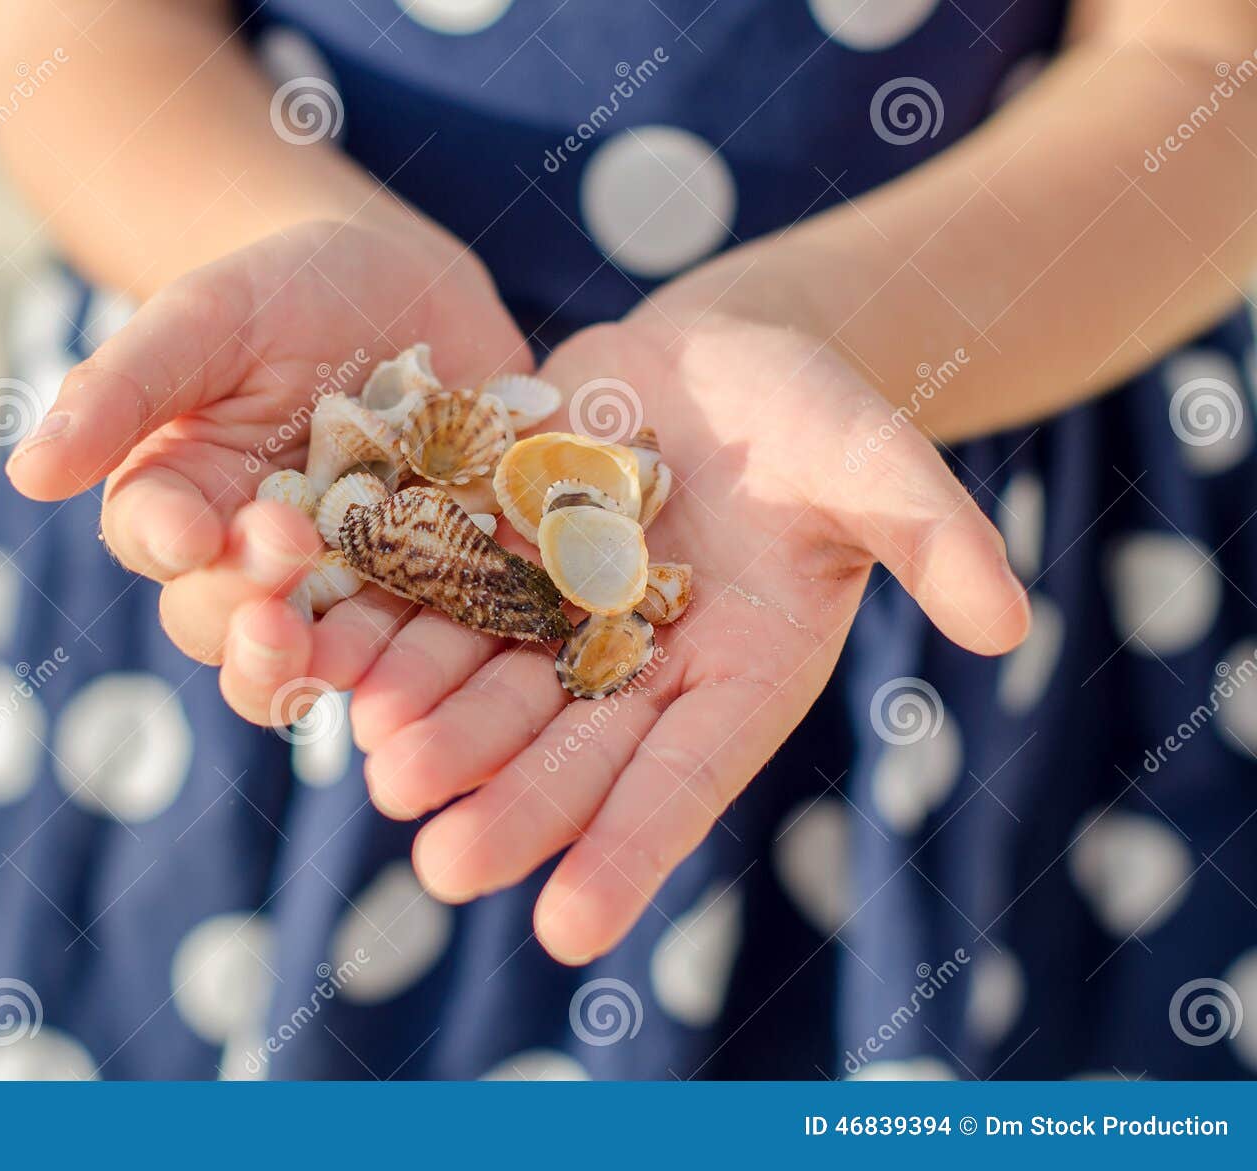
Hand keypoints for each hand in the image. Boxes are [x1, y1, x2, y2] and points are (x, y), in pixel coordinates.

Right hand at [5, 218, 530, 719]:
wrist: (408, 289)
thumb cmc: (285, 293)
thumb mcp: (207, 317)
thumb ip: (124, 388)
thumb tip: (28, 472)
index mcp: (184, 506)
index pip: (161, 549)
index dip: (175, 549)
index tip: (196, 531)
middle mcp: (260, 568)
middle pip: (238, 632)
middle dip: (255, 631)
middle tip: (282, 604)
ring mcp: (354, 584)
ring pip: (335, 659)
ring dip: (343, 670)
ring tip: (357, 666)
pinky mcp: (442, 582)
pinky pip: (446, 632)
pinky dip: (453, 649)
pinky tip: (467, 641)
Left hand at [347, 315, 1029, 963]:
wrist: (704, 357)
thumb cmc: (807, 416)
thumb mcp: (870, 458)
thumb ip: (929, 534)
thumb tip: (1008, 624)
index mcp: (732, 679)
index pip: (682, 780)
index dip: (628, 851)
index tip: (569, 930)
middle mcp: (635, 672)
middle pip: (568, 754)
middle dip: (512, 811)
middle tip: (447, 868)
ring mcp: (553, 620)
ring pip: (488, 692)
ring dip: (436, 734)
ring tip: (381, 771)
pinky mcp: (488, 558)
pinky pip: (435, 606)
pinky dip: (393, 639)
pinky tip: (339, 669)